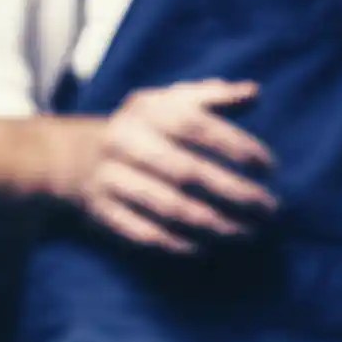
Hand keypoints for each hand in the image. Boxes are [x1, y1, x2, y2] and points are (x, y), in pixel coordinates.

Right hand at [76, 79, 276, 253]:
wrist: (71, 157)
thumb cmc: (140, 129)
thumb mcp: (167, 102)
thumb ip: (211, 97)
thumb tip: (255, 94)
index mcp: (147, 112)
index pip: (197, 127)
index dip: (236, 147)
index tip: (268, 167)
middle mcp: (126, 144)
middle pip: (187, 173)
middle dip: (234, 194)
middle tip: (269, 209)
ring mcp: (112, 181)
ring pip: (169, 208)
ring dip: (213, 225)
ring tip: (247, 233)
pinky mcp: (103, 212)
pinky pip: (144, 234)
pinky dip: (178, 244)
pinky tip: (207, 247)